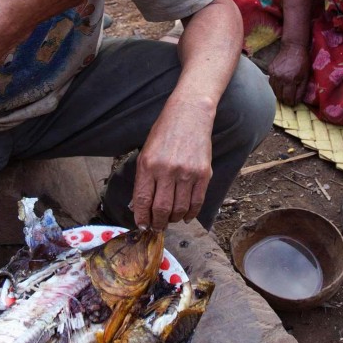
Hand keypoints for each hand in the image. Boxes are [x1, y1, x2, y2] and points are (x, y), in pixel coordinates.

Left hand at [131, 101, 212, 229]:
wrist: (189, 115)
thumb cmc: (164, 133)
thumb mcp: (146, 154)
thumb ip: (143, 180)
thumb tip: (139, 206)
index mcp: (148, 166)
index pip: (143, 201)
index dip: (142, 218)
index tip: (143, 226)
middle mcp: (167, 171)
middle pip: (161, 209)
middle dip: (158, 224)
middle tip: (157, 227)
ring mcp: (187, 173)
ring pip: (179, 209)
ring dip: (173, 220)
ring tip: (170, 220)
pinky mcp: (204, 174)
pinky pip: (197, 202)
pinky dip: (190, 214)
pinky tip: (185, 216)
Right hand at [268, 42, 310, 104]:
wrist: (293, 47)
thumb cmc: (302, 62)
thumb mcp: (306, 77)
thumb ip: (301, 91)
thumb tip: (296, 101)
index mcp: (290, 80)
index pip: (288, 98)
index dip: (291, 103)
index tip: (293, 102)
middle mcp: (279, 78)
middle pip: (279, 96)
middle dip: (285, 99)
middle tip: (289, 98)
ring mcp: (273, 74)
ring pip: (273, 91)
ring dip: (279, 94)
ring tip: (285, 92)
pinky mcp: (269, 70)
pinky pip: (271, 83)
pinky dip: (275, 86)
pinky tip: (281, 84)